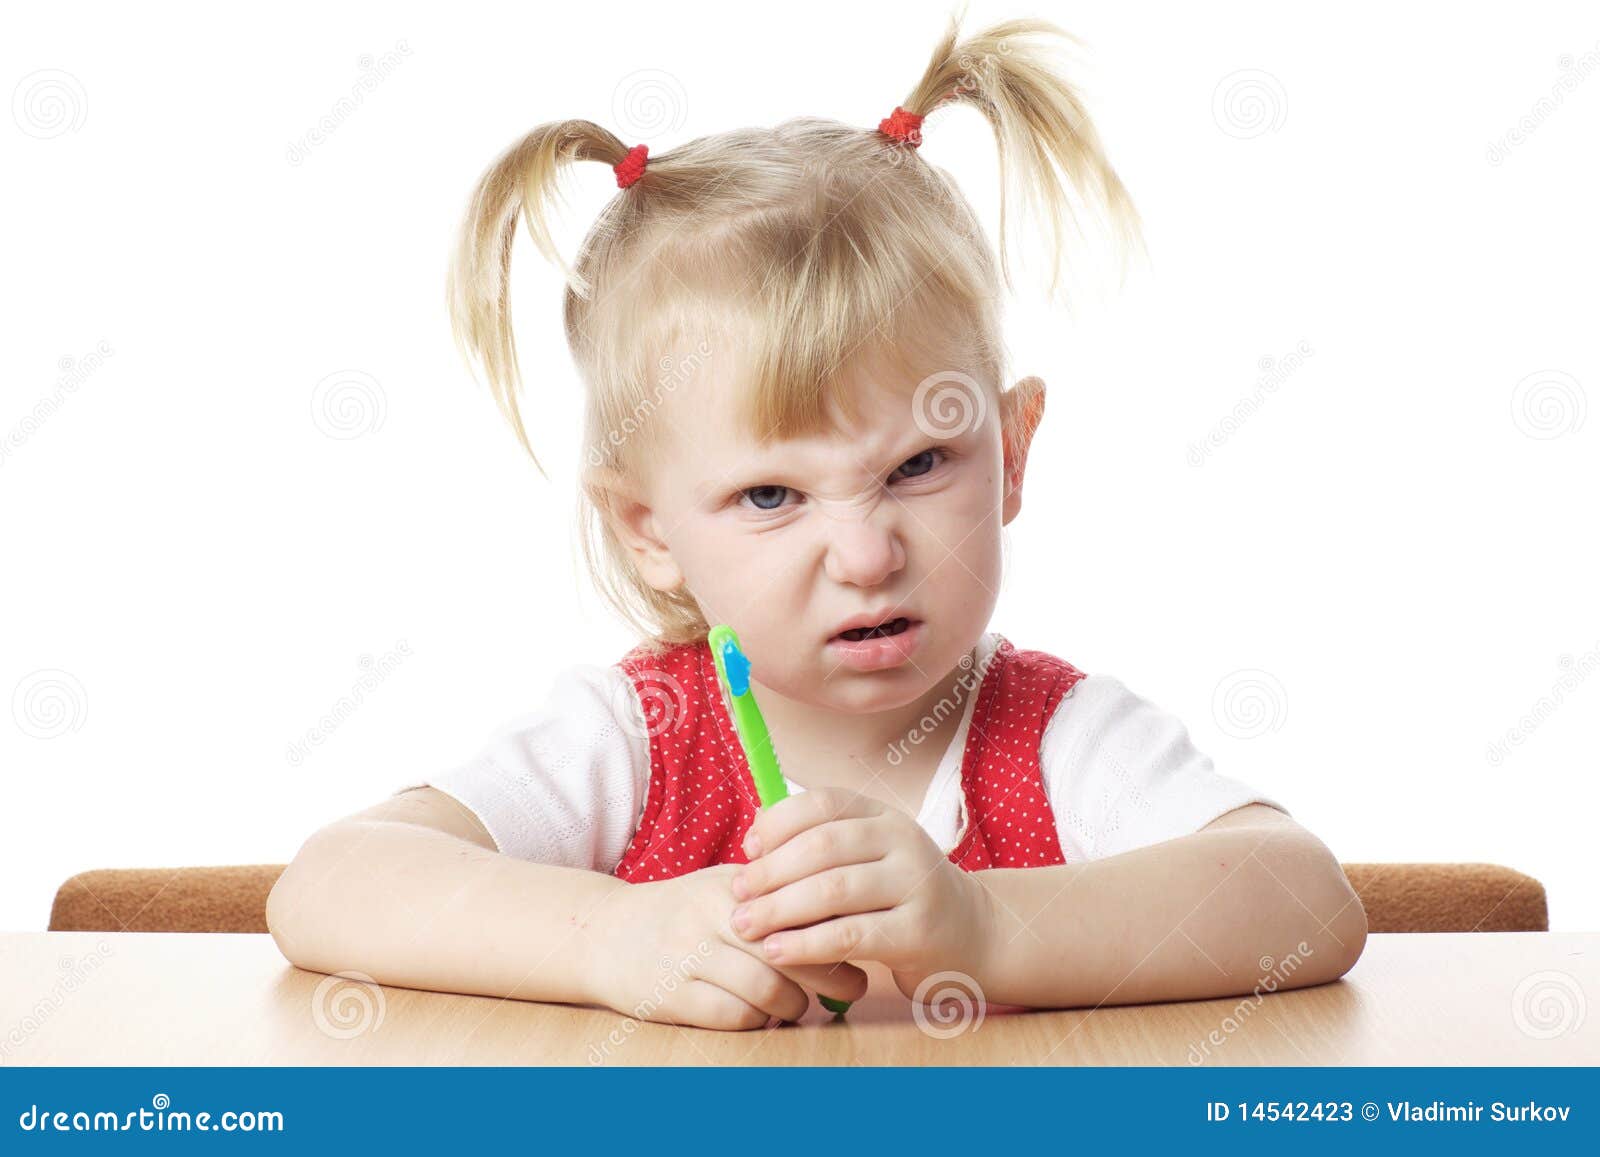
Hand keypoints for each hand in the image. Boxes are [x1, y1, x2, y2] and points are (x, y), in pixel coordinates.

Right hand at [590, 863, 868, 1030]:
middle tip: (852, 986)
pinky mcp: (672, 996)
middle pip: (790, 950)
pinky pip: (735, 1017)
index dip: (836, 930)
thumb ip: (775, 894)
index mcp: (730, 886)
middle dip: (831, 975)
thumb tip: (842, 916)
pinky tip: (763, 1015)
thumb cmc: (680, 912)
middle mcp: (710, 918)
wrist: (602, 934)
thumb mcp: (722, 887)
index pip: (799, 906)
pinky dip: (760, 1021)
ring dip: (795, 1004)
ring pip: (768, 989)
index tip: (860, 943)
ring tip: (800, 1003)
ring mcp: (688, 958)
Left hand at [728, 787, 995, 1000]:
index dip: (779, 823)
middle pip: (822, 847)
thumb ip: (822, 842)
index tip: (747, 849)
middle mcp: (904, 841)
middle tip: (736, 895)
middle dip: (770, 872)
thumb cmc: (900, 895)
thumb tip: (755, 829)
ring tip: (745, 925)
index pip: (824, 802)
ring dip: (779, 909)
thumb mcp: (870, 856)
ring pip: (833, 890)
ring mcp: (916, 885)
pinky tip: (776, 951)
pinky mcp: (919, 932)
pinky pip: (850, 935)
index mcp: (885, 816)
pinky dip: (806, 944)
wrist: (973, 934)